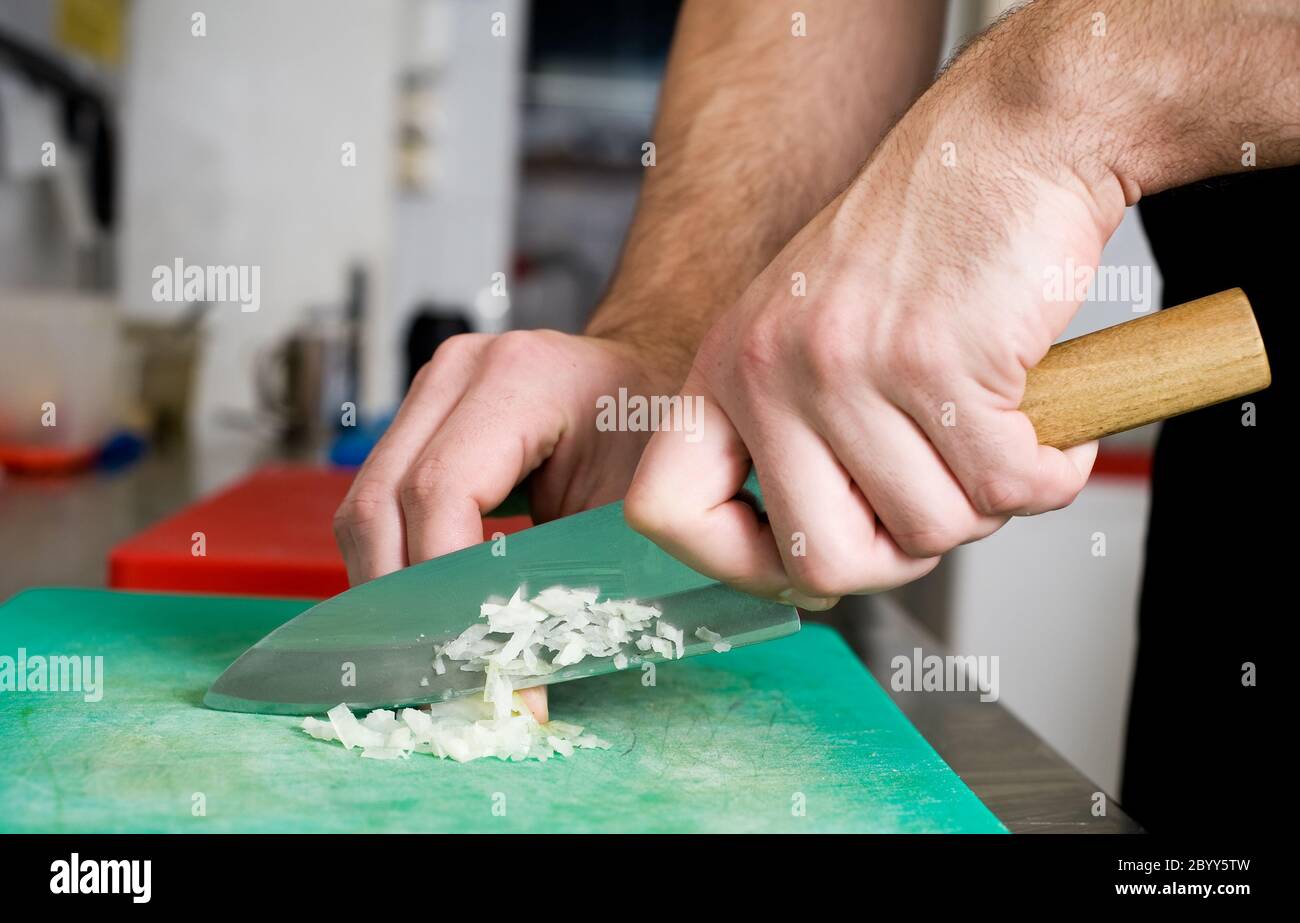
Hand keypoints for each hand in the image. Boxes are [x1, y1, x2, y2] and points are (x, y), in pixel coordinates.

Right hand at [334, 329, 675, 720]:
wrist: (654, 386)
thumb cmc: (657, 444)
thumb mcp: (634, 509)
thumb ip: (575, 585)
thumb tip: (520, 695)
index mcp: (520, 378)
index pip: (439, 493)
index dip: (444, 589)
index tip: (476, 662)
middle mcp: (460, 373)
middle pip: (379, 503)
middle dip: (402, 604)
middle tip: (438, 680)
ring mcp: (432, 390)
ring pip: (363, 509)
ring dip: (387, 594)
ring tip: (432, 660)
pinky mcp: (420, 419)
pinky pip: (378, 504)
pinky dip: (394, 568)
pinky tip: (429, 618)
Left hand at [625, 82, 1121, 607]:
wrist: (1004, 145)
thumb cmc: (921, 250)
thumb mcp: (810, 337)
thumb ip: (793, 441)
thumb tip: (810, 572)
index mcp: (726, 368)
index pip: (665, 509)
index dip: (737, 561)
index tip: (799, 554)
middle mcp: (768, 370)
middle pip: (819, 560)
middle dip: (898, 555)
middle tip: (938, 499)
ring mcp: (847, 368)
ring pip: (926, 533)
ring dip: (982, 503)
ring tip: (995, 433)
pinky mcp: (938, 365)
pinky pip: (1005, 491)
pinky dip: (1046, 476)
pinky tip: (1046, 428)